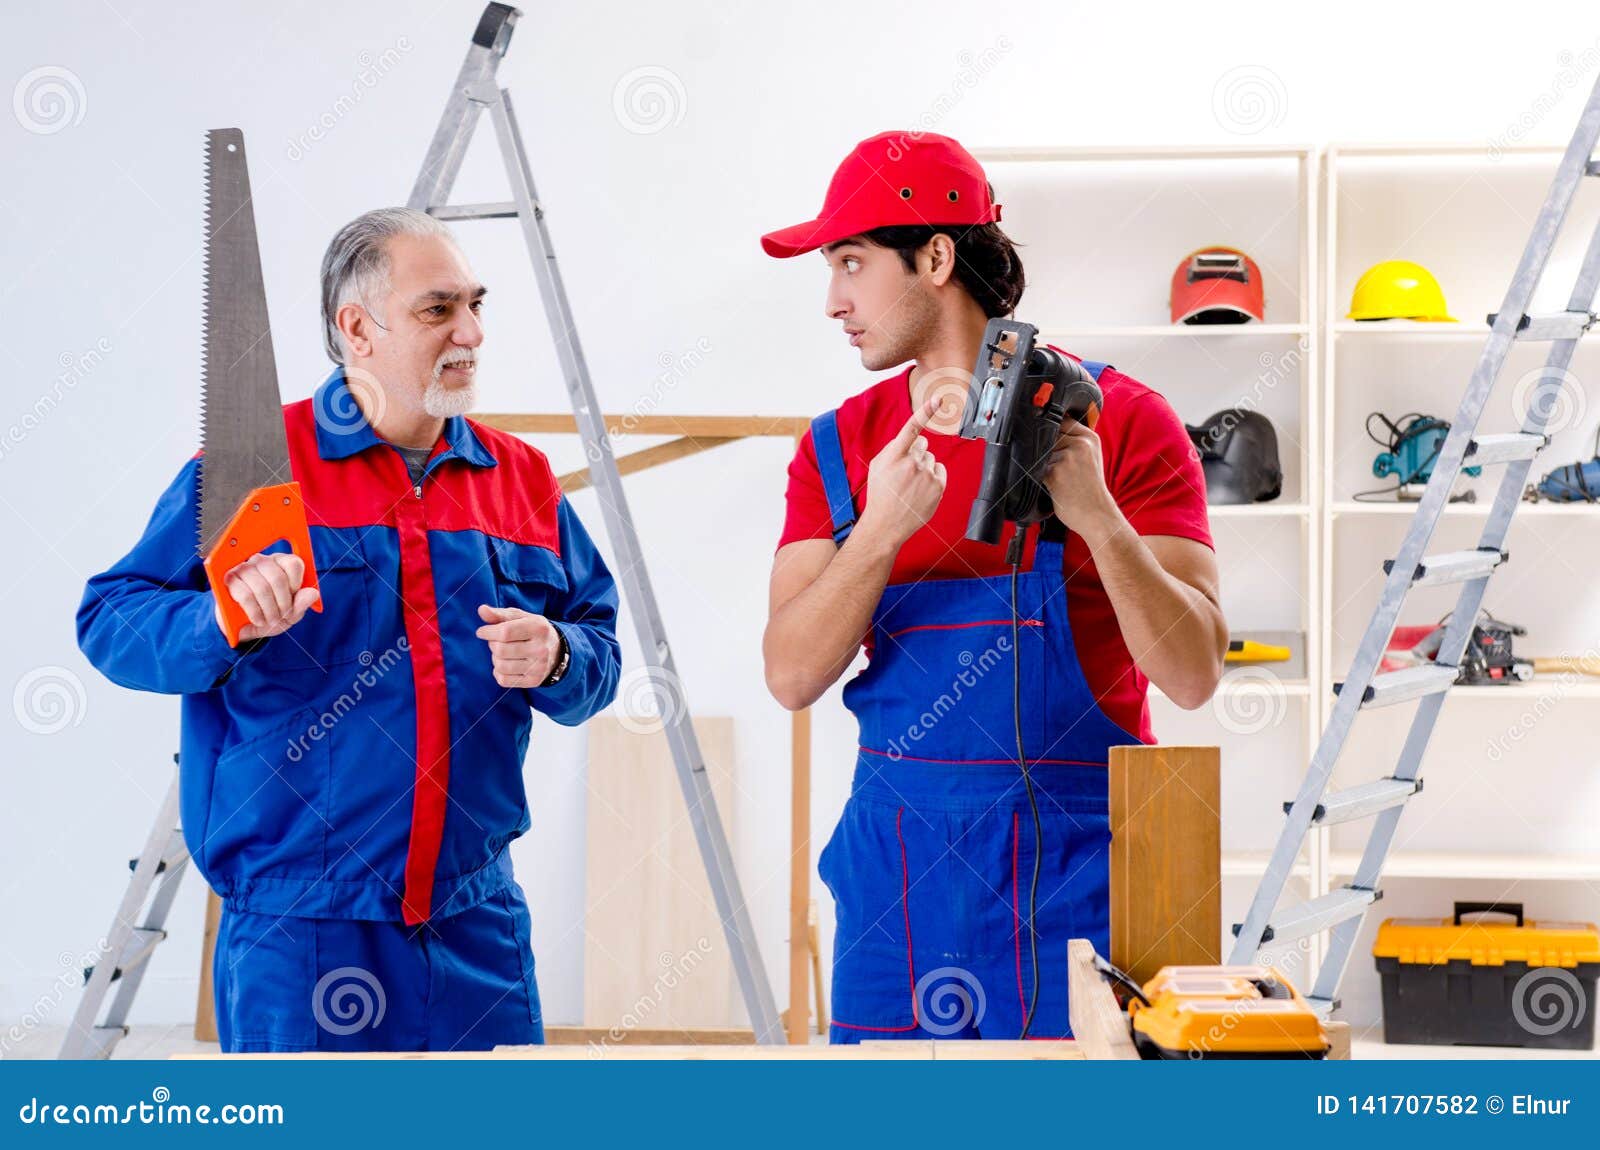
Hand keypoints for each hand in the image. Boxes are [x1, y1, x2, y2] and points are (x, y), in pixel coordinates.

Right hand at [216, 552, 319, 641]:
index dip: (296, 586)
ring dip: (269, 610)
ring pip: (262, 587)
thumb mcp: (291, 613)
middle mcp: (261, 560)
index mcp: (280, 562)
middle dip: (283, 603)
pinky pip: (245, 595)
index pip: (294, 563)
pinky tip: (258, 620)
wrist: (244, 628)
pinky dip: (255, 612)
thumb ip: (302, 603)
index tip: (292, 599)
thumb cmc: (270, 614)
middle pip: (277, 577)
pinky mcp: (228, 580)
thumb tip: (313, 593)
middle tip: (282, 617)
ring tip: (270, 620)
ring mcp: (243, 568)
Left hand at [475, 604, 561, 687]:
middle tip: (497, 642)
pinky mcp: (534, 681)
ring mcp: (539, 667)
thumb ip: (500, 614)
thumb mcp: (521, 618)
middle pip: (500, 650)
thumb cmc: (533, 630)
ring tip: (502, 653)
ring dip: (495, 658)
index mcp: (538, 629)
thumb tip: (481, 610)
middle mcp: (541, 649)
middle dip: (492, 644)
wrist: (557, 651)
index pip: (505, 632)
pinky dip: (498, 672)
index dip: (488, 632)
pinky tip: (505, 664)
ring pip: (500, 666)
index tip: (482, 632)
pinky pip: (503, 680)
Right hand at [858, 396, 947, 547]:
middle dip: (916, 453)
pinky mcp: (938, 486)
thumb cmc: (880, 494)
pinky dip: (932, 476)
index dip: (925, 411)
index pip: (911, 428)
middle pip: (923, 444)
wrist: (886, 524)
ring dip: (923, 466)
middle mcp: (912, 463)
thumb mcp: (878, 466)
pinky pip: (940, 470)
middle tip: (904, 472)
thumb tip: (914, 439)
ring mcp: (926, 475)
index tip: (938, 399)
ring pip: (931, 458)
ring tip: (911, 484)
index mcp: (894, 456)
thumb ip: (894, 449)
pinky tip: (921, 488)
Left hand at [1043, 418, 1120, 546]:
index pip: (1062, 421)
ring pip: (1041, 453)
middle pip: (1048, 435)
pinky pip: (1037, 469)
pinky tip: (1053, 487)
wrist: (1097, 515)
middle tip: (1055, 467)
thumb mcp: (1090, 458)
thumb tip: (1047, 429)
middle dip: (1045, 449)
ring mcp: (1068, 457)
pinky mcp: (1055, 472)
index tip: (1048, 441)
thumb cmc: (1091, 490)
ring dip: (1042, 465)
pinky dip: (1039, 478)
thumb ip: (1074, 442)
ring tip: (1058, 479)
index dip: (1051, 430)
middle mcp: (1080, 444)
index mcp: (1089, 438)